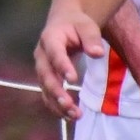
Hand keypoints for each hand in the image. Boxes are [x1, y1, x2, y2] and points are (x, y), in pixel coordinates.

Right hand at [34, 6, 104, 120]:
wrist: (64, 23)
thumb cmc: (77, 24)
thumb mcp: (86, 26)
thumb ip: (91, 38)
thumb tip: (97, 54)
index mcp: (50, 39)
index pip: (54, 54)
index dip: (62, 66)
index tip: (73, 79)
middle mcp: (41, 55)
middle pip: (46, 75)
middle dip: (56, 92)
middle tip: (69, 105)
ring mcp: (42, 68)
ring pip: (45, 88)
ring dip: (57, 104)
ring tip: (75, 115)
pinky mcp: (46, 78)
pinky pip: (48, 95)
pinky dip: (57, 106)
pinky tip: (70, 116)